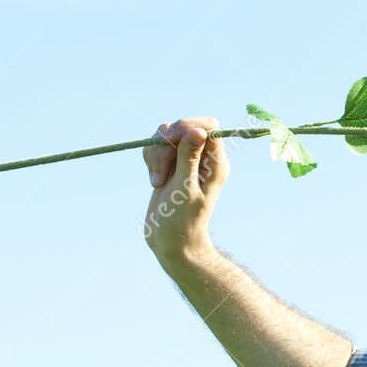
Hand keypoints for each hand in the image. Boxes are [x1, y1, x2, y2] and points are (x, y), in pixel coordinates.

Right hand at [143, 116, 226, 266]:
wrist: (171, 241)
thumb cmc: (182, 221)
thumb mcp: (185, 189)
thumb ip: (189, 158)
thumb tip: (199, 131)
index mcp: (216, 162)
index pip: (208, 125)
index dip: (187, 127)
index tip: (172, 142)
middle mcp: (203, 157)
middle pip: (182, 127)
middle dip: (166, 144)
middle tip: (162, 171)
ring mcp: (185, 159)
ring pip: (166, 134)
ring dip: (156, 154)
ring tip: (158, 181)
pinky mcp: (169, 162)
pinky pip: (156, 146)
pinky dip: (150, 158)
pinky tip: (155, 181)